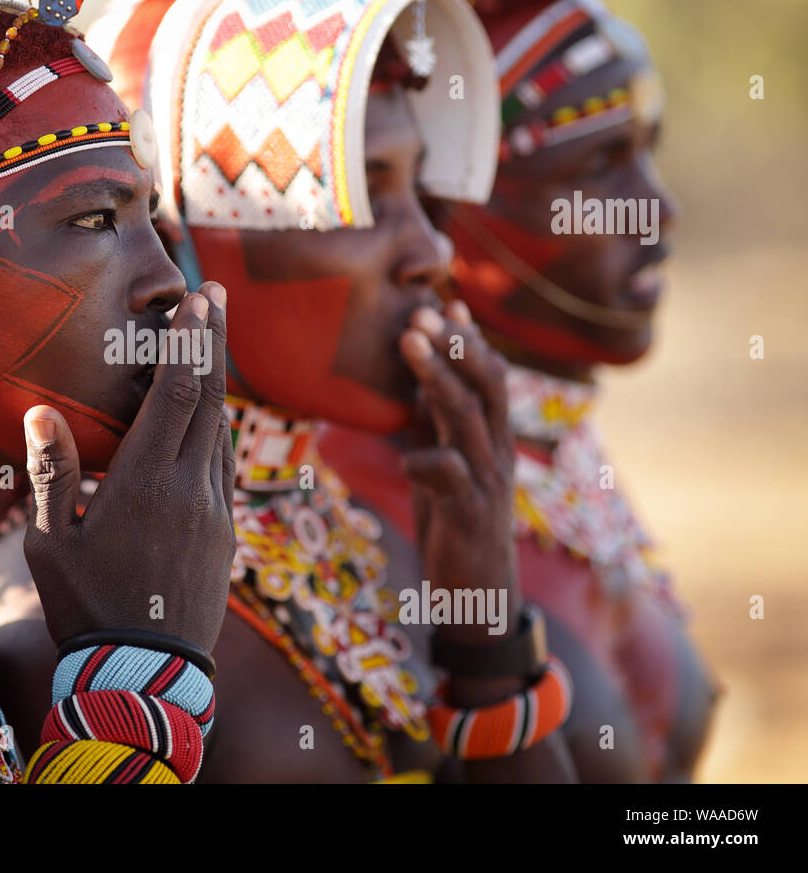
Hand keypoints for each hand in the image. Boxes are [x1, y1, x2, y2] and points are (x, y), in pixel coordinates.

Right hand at [22, 282, 235, 652]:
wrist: (145, 673)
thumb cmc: (87, 606)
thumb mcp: (50, 543)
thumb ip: (52, 474)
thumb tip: (42, 413)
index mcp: (146, 483)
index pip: (178, 394)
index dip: (189, 341)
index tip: (195, 298)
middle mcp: (191, 488)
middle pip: (211, 399)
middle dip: (213, 341)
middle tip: (213, 293)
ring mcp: (215, 511)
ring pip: (222, 430)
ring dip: (218, 382)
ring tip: (209, 343)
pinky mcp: (226, 532)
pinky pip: (225, 464)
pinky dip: (218, 427)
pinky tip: (209, 417)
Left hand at [400, 300, 519, 644]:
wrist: (477, 598)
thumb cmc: (455, 528)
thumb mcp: (441, 470)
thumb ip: (432, 430)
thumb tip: (410, 387)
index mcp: (491, 440)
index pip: (486, 379)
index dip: (467, 341)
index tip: (444, 304)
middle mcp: (496, 454)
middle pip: (486, 386)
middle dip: (455, 345)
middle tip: (421, 311)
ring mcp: (487, 483)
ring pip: (468, 418)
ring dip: (437, 377)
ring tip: (409, 343)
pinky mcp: (470, 516)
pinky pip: (450, 477)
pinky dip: (425, 461)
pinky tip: (406, 456)